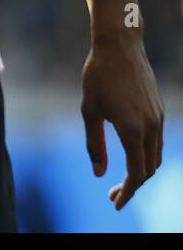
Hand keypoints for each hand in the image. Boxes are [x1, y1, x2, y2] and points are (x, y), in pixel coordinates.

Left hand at [81, 35, 164, 209]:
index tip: (115, 203)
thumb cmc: (97, 76)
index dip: (127, 192)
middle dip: (132, 186)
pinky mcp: (160, 110)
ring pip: (156, 157)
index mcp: (133, 130)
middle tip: (112, 194)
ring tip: (120, 179)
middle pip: (149, 170)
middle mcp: (151, 127)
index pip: (136, 173)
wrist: (120, 46)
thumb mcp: (88, 111)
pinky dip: (146, 155)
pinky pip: (157, 142)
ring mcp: (159, 118)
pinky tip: (130, 155)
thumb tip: (99, 173)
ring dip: (141, 172)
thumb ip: (94, 144)